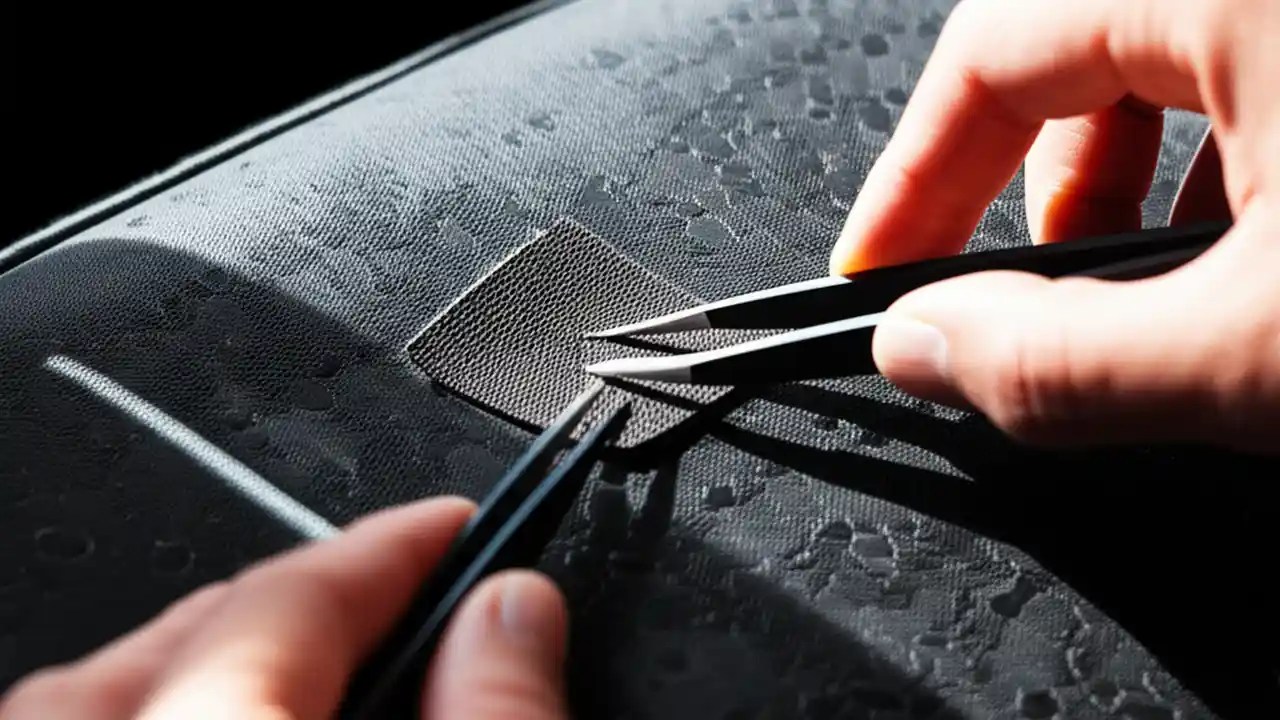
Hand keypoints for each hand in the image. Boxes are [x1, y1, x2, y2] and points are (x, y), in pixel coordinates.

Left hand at [0, 498, 568, 719]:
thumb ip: (493, 719)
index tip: (457, 527)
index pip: (292, 603)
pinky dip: (168, 707)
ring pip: (101, 692)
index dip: (394, 548)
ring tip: (320, 656)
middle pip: (182, 635)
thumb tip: (514, 613)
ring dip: (222, 655)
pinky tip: (228, 718)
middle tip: (405, 586)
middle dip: (304, 594)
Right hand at [831, 0, 1278, 451]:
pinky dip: (1237, 165)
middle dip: (1045, 200)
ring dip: (1143, 189)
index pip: (990, 52)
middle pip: (1077, 55)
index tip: (877, 274)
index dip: (912, 183)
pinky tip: (1267, 260)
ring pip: (1177, 61)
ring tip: (1174, 297)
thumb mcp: (1265, 349)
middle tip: (1035, 310)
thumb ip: (1062, 357)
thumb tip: (924, 345)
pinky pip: (1263, 67)